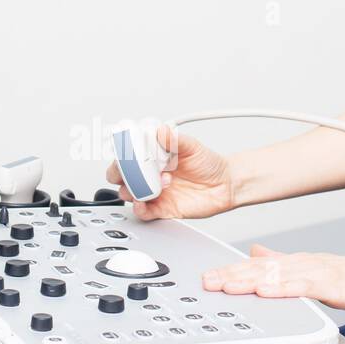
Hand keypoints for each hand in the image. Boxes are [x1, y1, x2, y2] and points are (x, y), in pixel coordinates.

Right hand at [106, 125, 236, 220]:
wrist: (226, 184)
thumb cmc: (208, 164)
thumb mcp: (192, 147)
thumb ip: (175, 140)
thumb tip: (161, 131)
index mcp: (154, 157)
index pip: (128, 156)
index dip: (121, 156)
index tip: (124, 154)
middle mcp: (152, 175)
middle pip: (123, 177)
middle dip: (119, 174)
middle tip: (129, 172)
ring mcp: (156, 192)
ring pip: (130, 194)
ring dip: (132, 190)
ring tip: (150, 185)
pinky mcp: (163, 208)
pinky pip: (144, 212)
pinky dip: (138, 209)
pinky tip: (141, 203)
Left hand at [201, 244, 344, 311]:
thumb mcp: (309, 267)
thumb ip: (281, 260)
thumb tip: (255, 251)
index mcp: (293, 262)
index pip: (256, 266)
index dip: (230, 271)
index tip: (206, 276)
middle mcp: (299, 264)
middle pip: (260, 269)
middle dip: (231, 276)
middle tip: (206, 282)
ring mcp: (314, 273)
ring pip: (276, 276)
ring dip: (249, 280)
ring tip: (226, 286)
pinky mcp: (329, 284)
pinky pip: (302, 287)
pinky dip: (282, 289)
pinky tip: (265, 292)